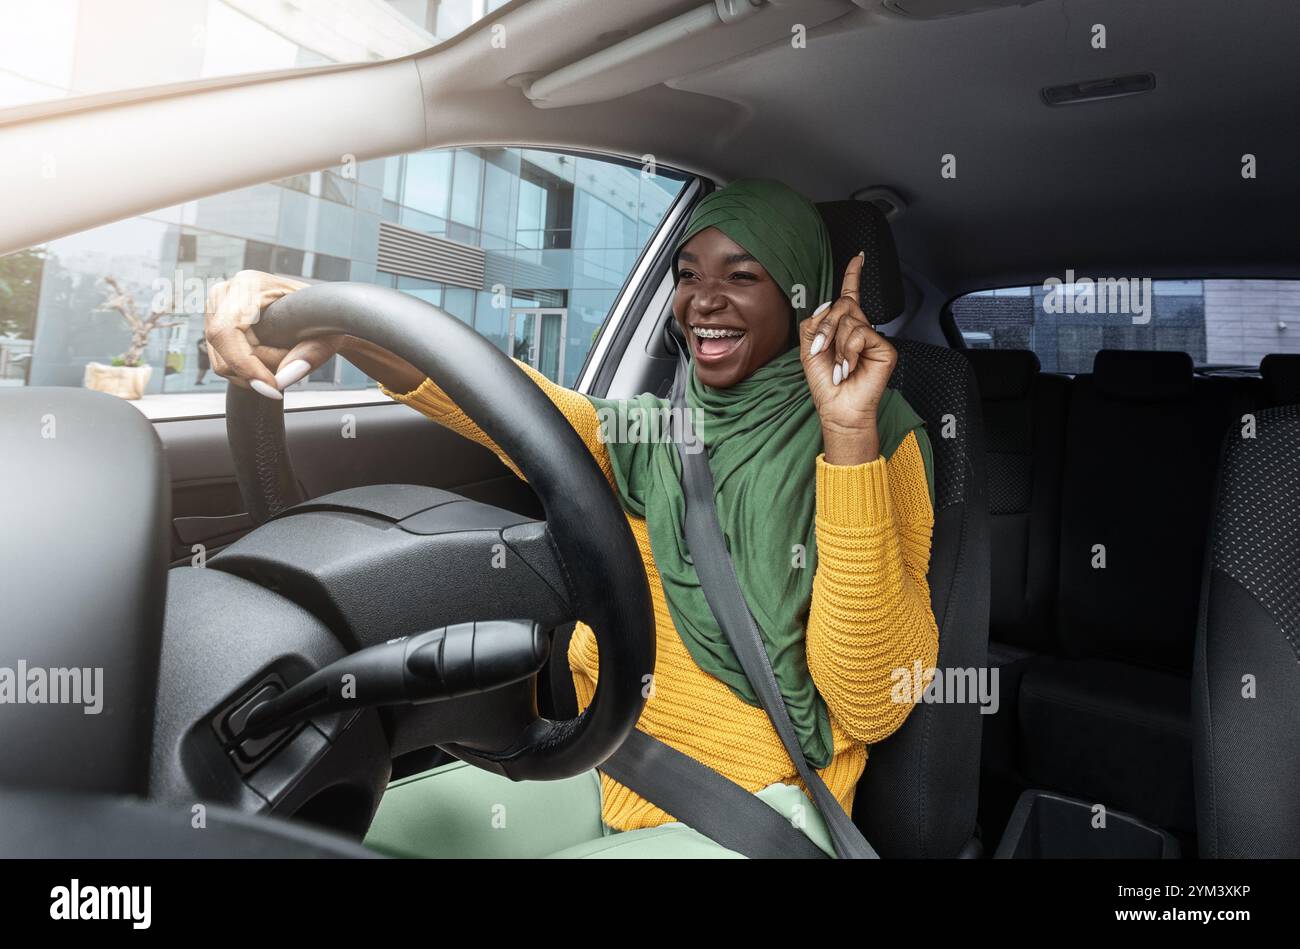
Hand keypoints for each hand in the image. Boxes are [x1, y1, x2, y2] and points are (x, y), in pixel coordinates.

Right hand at [204, 271, 422, 396]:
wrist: (318, 310)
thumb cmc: (323, 316)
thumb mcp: (329, 332)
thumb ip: (311, 353)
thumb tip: (283, 378)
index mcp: (248, 284)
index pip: (227, 330)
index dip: (245, 364)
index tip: (273, 386)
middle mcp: (225, 294)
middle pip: (225, 351)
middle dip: (259, 371)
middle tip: (290, 370)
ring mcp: (215, 311)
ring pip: (222, 363)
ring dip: (255, 374)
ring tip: (285, 361)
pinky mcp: (216, 329)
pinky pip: (224, 364)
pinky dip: (250, 373)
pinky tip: (273, 362)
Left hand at [799, 251, 897, 464]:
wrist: (838, 408)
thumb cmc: (825, 383)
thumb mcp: (808, 349)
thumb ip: (814, 322)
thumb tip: (832, 305)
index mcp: (843, 328)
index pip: (849, 295)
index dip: (853, 275)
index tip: (858, 257)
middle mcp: (861, 329)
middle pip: (843, 304)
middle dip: (825, 327)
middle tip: (820, 350)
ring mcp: (874, 338)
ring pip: (849, 319)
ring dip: (836, 344)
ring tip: (839, 366)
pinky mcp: (885, 348)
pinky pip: (860, 334)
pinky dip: (848, 351)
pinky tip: (850, 367)